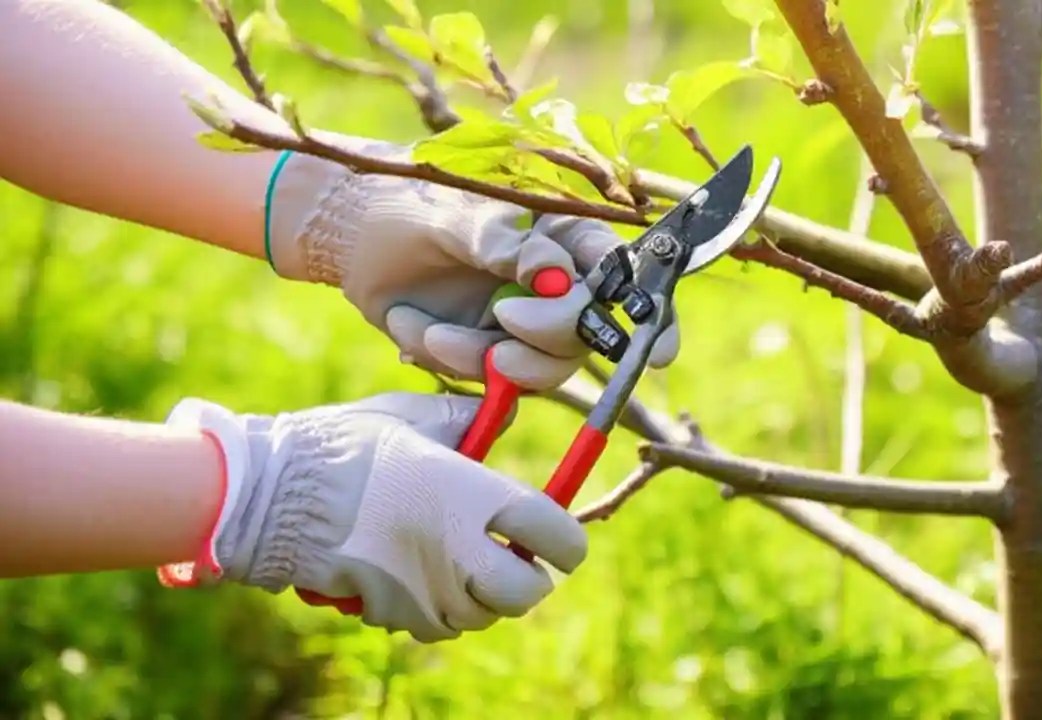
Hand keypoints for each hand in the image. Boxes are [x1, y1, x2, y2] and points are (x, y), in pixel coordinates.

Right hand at [158, 392, 586, 643]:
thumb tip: (504, 413)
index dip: (567, 541)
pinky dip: (441, 611)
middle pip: (527, 591)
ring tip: (459, 560)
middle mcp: (459, 551)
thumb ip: (467, 419)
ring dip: (483, 596)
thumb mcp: (412, 416)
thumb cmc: (345, 445)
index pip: (555, 533)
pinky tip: (420, 576)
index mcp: (472, 496)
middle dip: (527, 578)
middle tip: (510, 554)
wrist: (272, 495)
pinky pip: (439, 626)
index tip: (561, 538)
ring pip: (483, 615)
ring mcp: (427, 588)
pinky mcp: (395, 613)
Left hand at [264, 139, 679, 389]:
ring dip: (492, 360)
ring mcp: (522, 323)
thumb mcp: (454, 215)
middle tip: (505, 320)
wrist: (349, 239)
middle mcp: (552, 284)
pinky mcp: (488, 354)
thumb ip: (506, 244)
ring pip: (544, 368)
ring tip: (437, 335)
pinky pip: (493, 381)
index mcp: (558, 235)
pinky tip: (416, 330)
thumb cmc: (406, 204)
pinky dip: (454, 362)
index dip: (649, 313)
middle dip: (550, 333)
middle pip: (588, 331)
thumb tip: (556, 273)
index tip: (654, 351)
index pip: (620, 272)